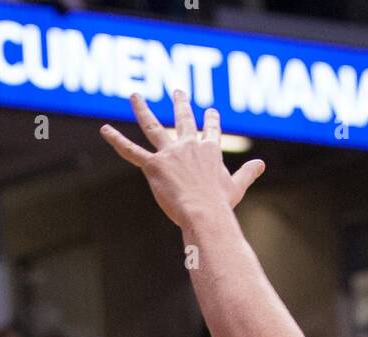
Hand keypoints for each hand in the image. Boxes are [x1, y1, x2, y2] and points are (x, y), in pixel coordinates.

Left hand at [101, 91, 265, 228]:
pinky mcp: (154, 166)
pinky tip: (105, 129)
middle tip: (178, 92)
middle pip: (183, 119)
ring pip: (153, 126)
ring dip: (142, 109)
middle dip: (181, 104)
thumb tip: (261, 164)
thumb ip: (248, 173)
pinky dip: (117, 140)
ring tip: (134, 95)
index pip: (211, 130)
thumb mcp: (237, 187)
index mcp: (210, 150)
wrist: (205, 213)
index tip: (211, 112)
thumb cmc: (221, 205)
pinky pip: (132, 151)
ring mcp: (170, 153)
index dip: (211, 121)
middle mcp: (189, 145)